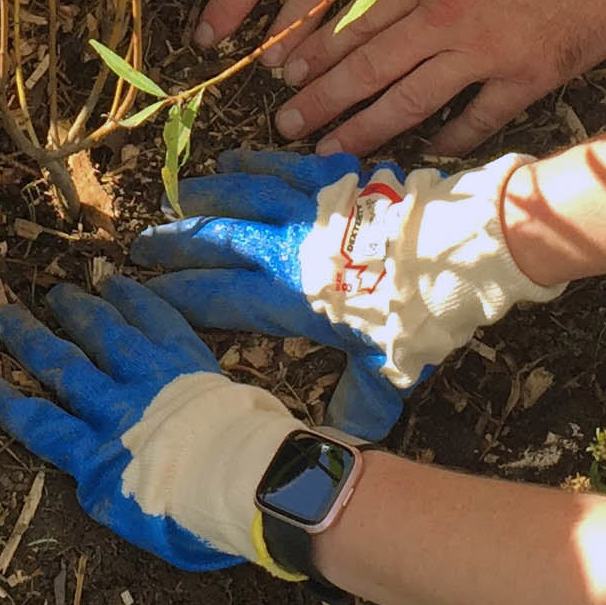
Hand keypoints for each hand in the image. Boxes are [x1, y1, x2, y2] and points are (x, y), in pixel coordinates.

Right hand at [0, 278, 299, 572]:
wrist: (246, 485)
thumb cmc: (192, 519)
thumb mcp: (131, 523)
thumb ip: (104, 491)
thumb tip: (91, 472)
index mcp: (95, 459)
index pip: (41, 426)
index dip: (10, 405)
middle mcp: (115, 411)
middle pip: (64, 368)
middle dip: (31, 341)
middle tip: (5, 316)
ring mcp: (150, 380)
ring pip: (104, 334)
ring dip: (78, 311)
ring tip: (58, 292)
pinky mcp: (185, 360)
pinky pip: (155, 320)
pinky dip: (134, 300)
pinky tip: (116, 283)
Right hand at [130, 148, 560, 437]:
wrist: (464, 250)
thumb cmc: (423, 315)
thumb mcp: (391, 371)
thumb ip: (359, 406)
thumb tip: (340, 447)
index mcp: (292, 296)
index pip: (219, 295)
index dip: (178, 293)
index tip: (145, 291)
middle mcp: (290, 246)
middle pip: (218, 240)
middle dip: (176, 242)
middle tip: (141, 243)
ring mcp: (313, 205)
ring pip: (244, 194)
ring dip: (206, 196)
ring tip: (176, 198)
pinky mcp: (339, 177)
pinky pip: (286, 164)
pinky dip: (256, 160)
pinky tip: (232, 157)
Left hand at [273, 0, 605, 155]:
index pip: (356, 17)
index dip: (318, 48)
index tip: (287, 71)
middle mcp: (444, 12)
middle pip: (368, 64)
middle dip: (322, 98)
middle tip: (286, 125)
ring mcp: (484, 48)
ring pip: (408, 98)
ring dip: (365, 128)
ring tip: (331, 150)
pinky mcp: (527, 74)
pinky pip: (476, 117)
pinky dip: (449, 138)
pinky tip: (426, 153)